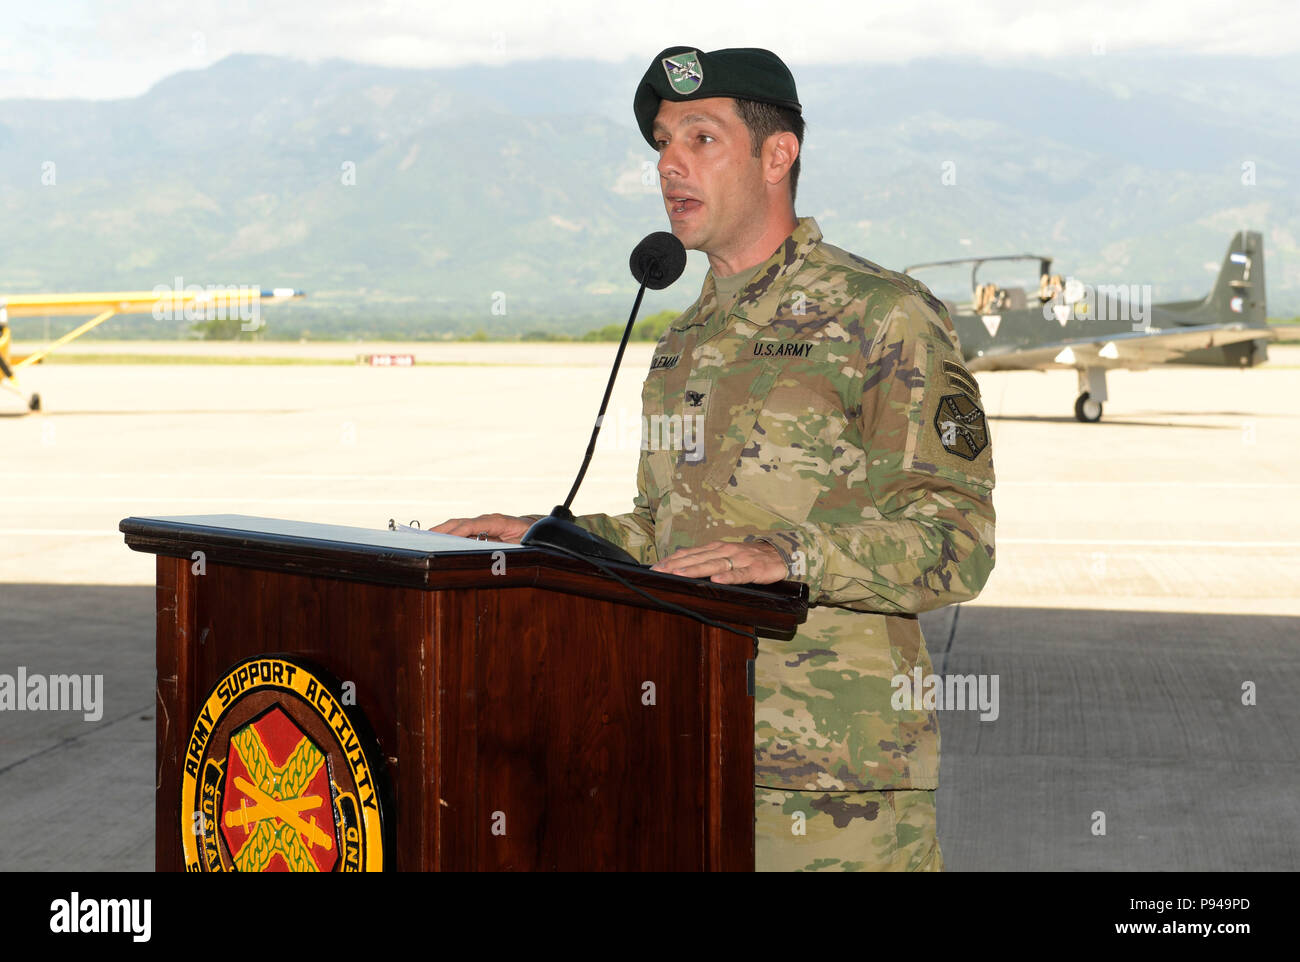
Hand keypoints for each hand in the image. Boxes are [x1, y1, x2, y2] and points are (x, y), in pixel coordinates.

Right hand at [429, 513, 532, 543]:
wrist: (536, 530)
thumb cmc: (529, 538)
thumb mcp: (521, 546)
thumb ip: (505, 549)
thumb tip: (488, 555)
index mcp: (497, 522)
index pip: (473, 524)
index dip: (458, 531)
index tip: (444, 539)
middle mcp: (487, 519)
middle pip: (459, 522)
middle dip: (442, 530)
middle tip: (425, 539)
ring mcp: (481, 522)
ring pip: (458, 525)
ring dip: (441, 532)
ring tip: (425, 541)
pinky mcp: (479, 528)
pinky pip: (461, 530)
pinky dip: (448, 534)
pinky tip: (436, 542)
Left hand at [650, 540, 787, 584]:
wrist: (780, 553)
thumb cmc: (749, 556)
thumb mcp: (726, 555)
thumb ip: (707, 559)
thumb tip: (682, 567)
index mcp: (716, 547)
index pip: (690, 553)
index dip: (672, 559)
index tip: (655, 567)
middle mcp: (725, 550)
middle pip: (697, 558)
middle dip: (676, 565)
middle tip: (659, 571)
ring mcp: (739, 559)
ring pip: (714, 564)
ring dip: (696, 569)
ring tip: (679, 574)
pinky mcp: (754, 569)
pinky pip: (739, 574)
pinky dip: (728, 577)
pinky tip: (717, 580)